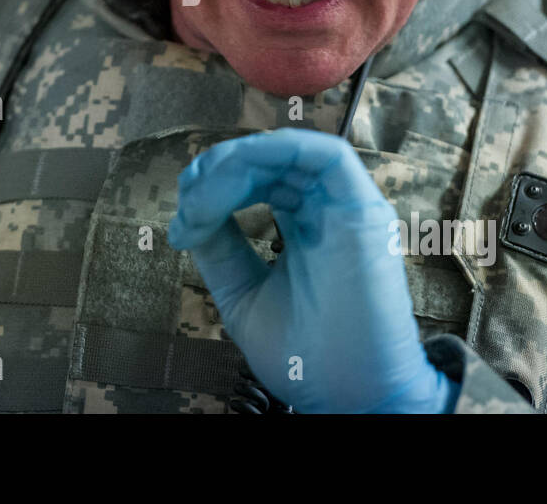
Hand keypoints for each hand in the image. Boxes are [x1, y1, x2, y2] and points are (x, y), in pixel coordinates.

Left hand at [168, 127, 457, 412]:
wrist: (348, 396)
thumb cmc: (305, 355)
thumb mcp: (242, 292)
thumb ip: (220, 249)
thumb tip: (187, 213)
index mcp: (304, 226)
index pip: (258, 180)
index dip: (215, 185)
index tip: (183, 221)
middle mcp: (327, 210)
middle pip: (270, 160)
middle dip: (219, 167)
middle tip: (188, 196)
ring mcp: (346, 207)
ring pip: (291, 150)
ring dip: (240, 158)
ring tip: (205, 188)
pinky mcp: (363, 209)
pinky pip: (326, 155)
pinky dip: (277, 150)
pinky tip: (240, 172)